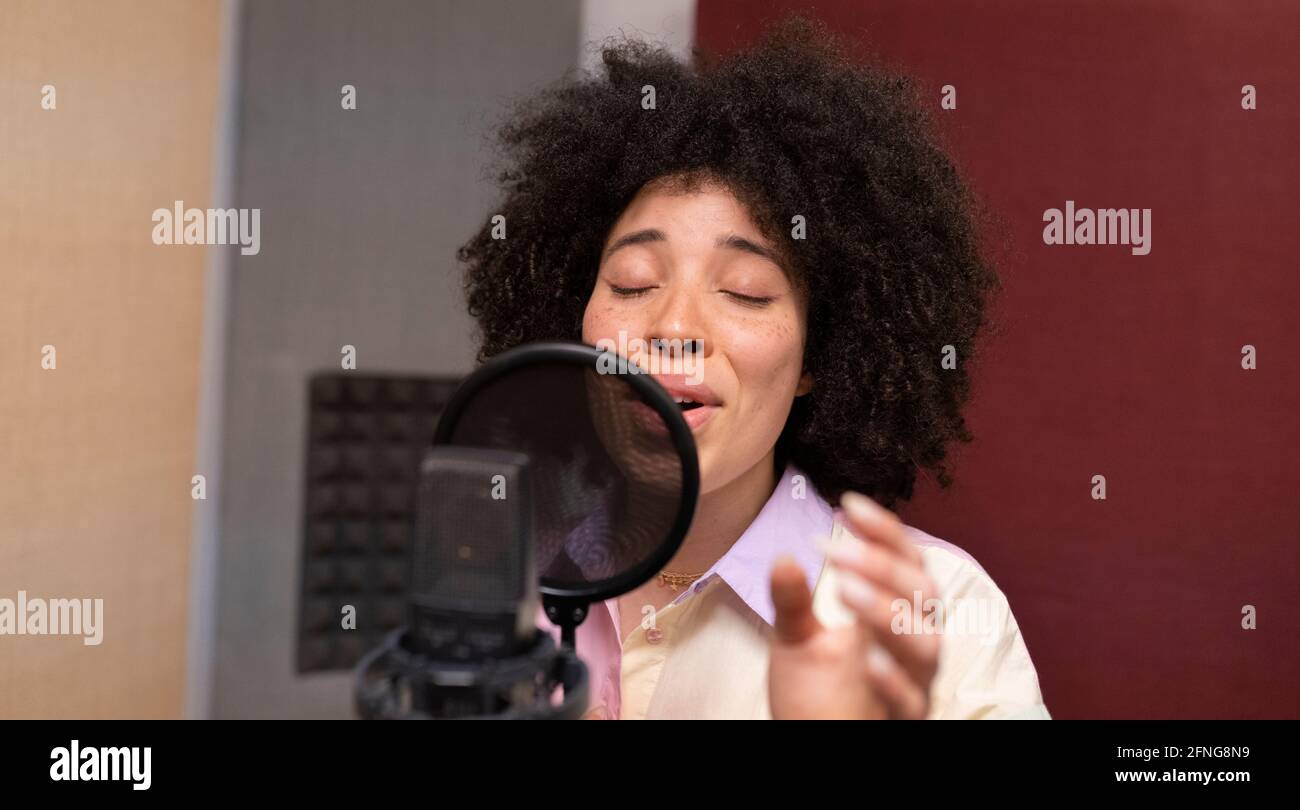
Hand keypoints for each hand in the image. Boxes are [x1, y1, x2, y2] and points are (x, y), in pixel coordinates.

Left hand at [768, 491, 939, 718]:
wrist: (816, 740)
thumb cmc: (816, 691)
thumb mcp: (795, 639)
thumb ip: (792, 601)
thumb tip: (783, 558)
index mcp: (897, 613)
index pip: (907, 561)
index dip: (885, 532)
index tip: (847, 505)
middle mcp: (915, 644)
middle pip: (923, 595)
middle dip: (883, 568)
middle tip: (838, 553)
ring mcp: (914, 684)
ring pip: (925, 646)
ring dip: (888, 616)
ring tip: (847, 592)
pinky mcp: (904, 721)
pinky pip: (911, 700)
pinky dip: (892, 679)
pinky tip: (866, 660)